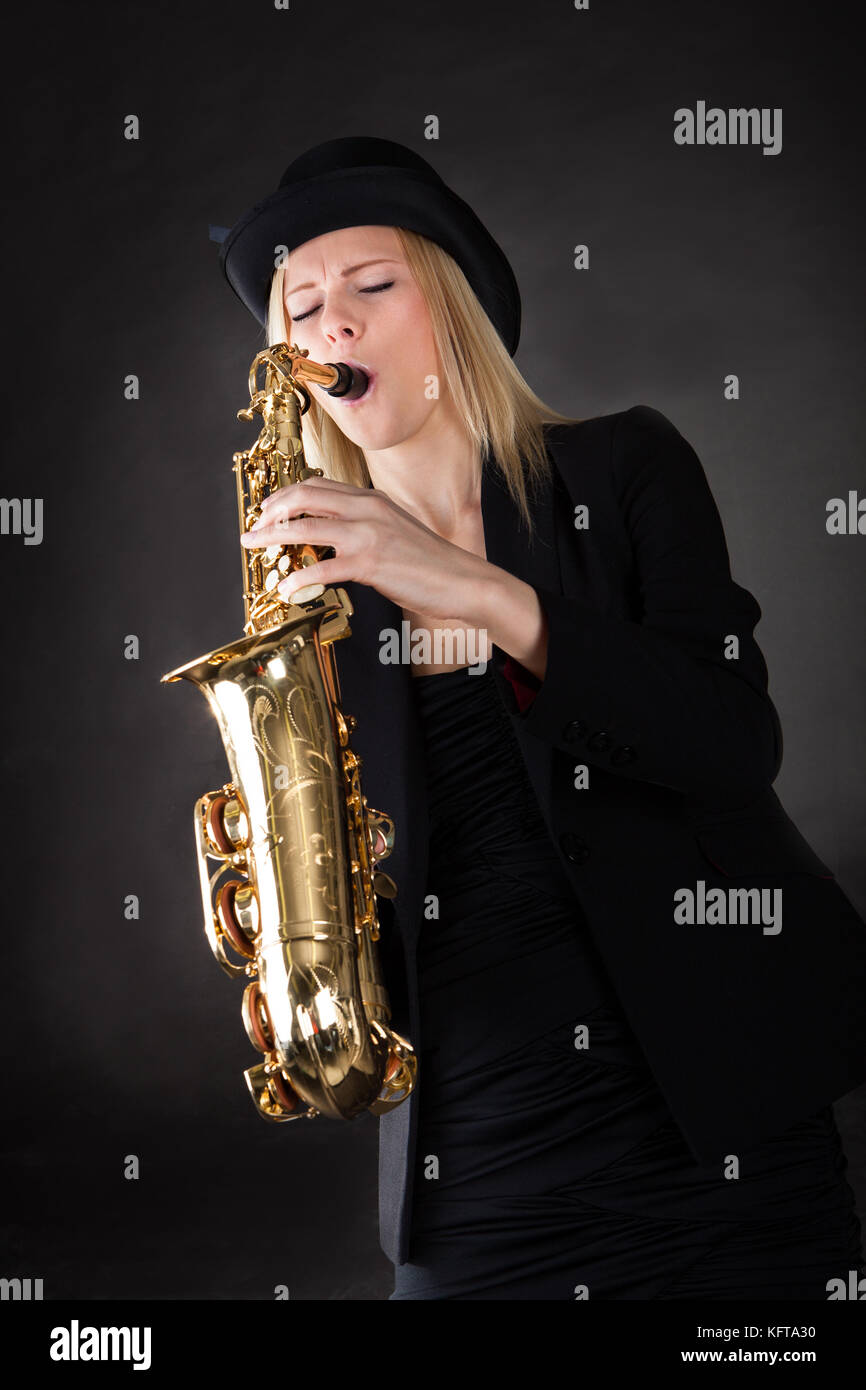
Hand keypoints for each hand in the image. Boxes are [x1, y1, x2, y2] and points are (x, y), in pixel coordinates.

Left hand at [240, 474, 489, 623]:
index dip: (287, 496)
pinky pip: (322, 568)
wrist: (463, 580)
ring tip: (254, 548)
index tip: (269, 510)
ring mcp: (368, 535)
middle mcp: (367, 509)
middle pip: (305, 497)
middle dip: (272, 511)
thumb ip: (366, 526)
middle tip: (254, 528)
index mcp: (372, 500)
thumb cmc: (431, 563)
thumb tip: (336, 538)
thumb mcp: (396, 531)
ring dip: (272, 538)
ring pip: (305, 527)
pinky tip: (287, 590)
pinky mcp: (370, 564)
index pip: (319, 486)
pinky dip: (299, 579)